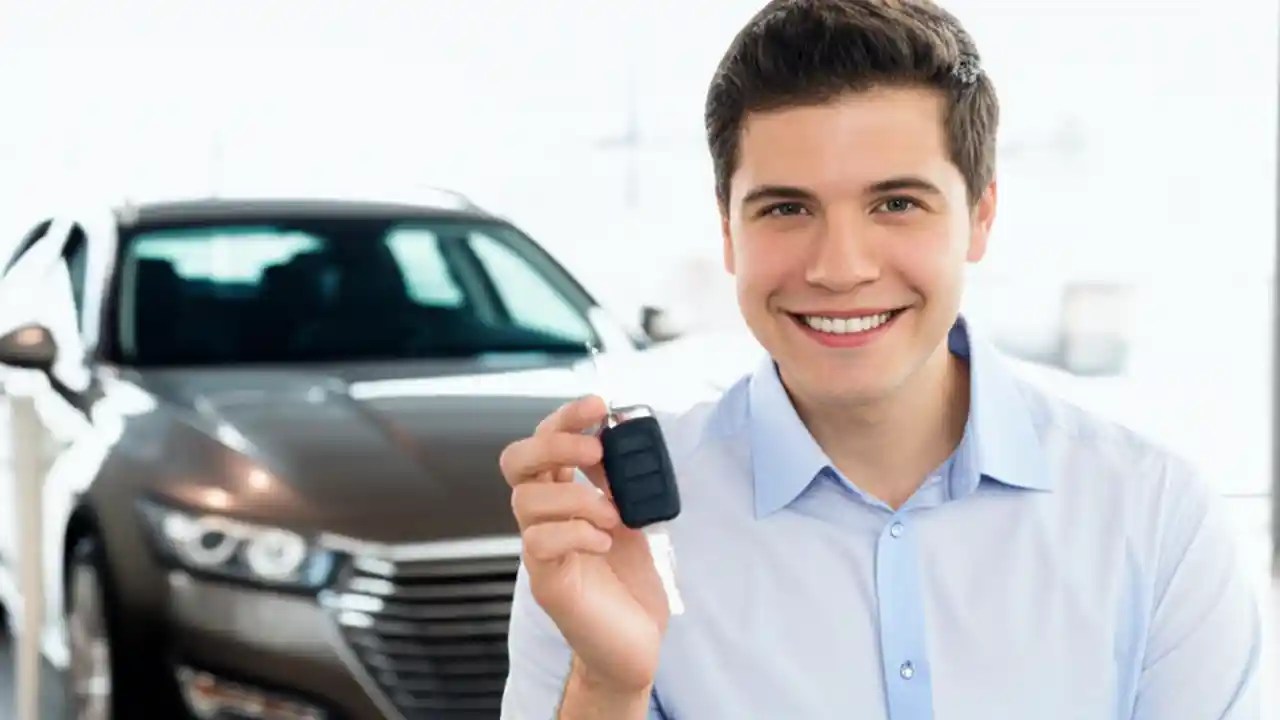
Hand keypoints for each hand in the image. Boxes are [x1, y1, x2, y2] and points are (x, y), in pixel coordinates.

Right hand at [499, 395, 669, 693]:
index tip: (598, 404)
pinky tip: (604, 542)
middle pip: (515, 461)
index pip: (543, 442)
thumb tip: (617, 435)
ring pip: (527, 499)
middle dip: (554, 443)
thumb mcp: (632, 516)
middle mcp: (543, 519)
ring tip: (614, 516)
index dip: (564, 417)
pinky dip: (577, 532)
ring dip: (577, 496)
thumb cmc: (631, 582)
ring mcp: (540, 550)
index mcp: (562, 496)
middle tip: (596, 452)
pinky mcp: (547, 582)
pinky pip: (539, 542)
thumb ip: (619, 480)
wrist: (635, 644)